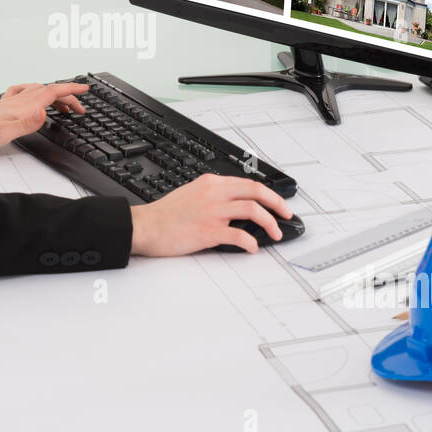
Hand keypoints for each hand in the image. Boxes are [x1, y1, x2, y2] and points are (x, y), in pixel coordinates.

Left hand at [0, 82, 89, 150]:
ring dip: (55, 95)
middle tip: (80, 106)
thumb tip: (45, 112)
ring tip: (64, 106)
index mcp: (24, 106)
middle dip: (68, 96)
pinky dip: (36, 93)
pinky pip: (25, 93)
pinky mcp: (4, 105)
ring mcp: (12, 101)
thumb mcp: (5, 133)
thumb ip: (27, 123)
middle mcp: (20, 100)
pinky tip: (34, 98)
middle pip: (50, 91)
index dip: (71, 91)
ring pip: (39, 92)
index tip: (85, 90)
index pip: (53, 93)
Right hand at [129, 174, 293, 255]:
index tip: (277, 203)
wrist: (145, 226)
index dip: (268, 193)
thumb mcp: (191, 193)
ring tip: (275, 233)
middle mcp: (214, 193)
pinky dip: (251, 242)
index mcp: (210, 183)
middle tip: (286, 215)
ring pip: (253, 210)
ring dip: (270, 223)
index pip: (248, 183)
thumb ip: (213, 194)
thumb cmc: (164, 215)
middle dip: (277, 204)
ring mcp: (212, 211)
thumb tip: (234, 203)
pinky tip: (252, 248)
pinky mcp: (208, 231)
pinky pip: (239, 235)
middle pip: (256, 191)